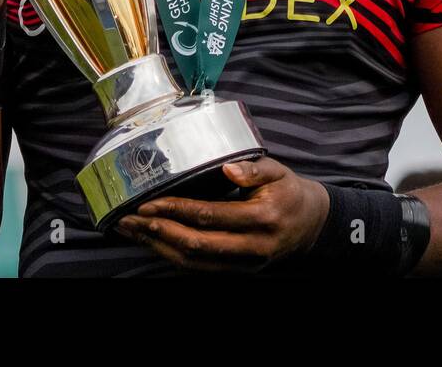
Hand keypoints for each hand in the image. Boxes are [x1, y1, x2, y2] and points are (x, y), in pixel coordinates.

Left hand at [114, 157, 329, 272]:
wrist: (311, 224)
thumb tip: (227, 169)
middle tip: (130, 219)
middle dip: (158, 232)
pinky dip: (172, 256)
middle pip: (197, 245)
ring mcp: (245, 264)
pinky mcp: (238, 272)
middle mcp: (253, 246)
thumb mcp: (277, 171)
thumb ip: (252, 168)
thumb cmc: (288, 191)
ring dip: (159, 248)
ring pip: (195, 263)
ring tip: (132, 232)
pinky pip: (200, 269)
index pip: (211, 216)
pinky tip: (153, 242)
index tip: (148, 203)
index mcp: (263, 217)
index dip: (176, 210)